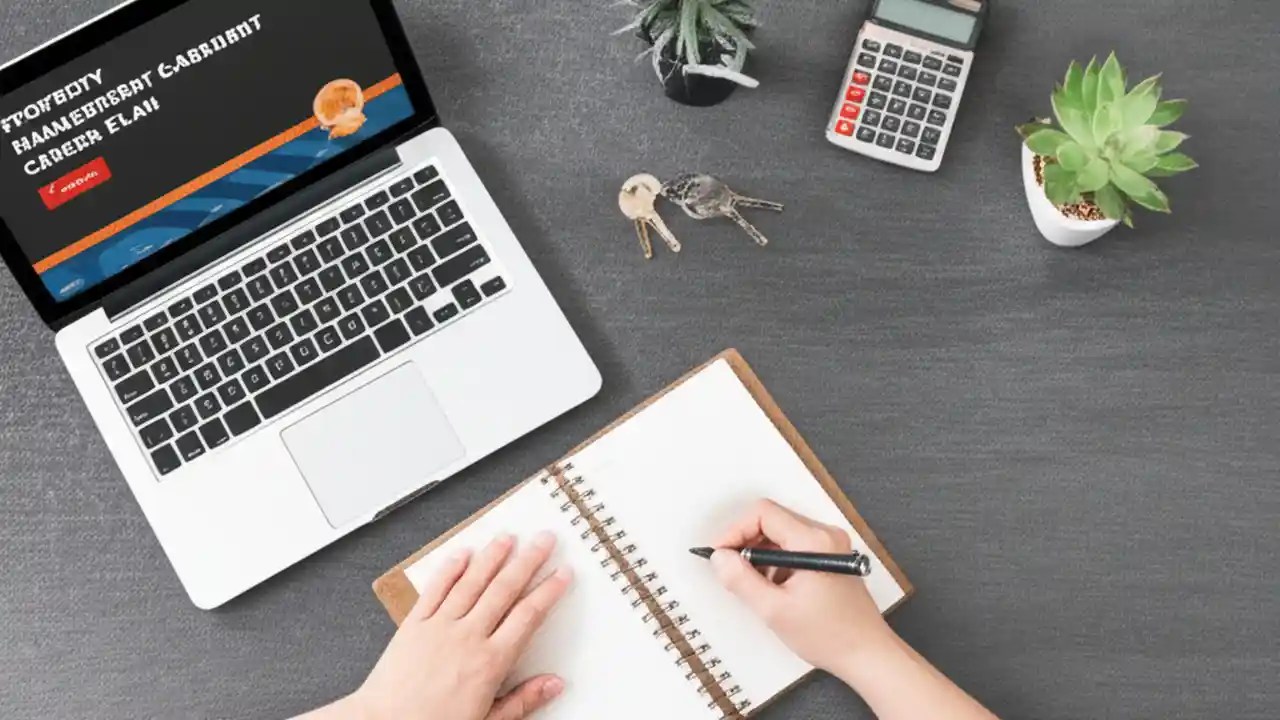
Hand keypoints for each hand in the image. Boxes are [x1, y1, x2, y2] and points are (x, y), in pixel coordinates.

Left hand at [346, 532, 573, 719]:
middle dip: (529, 561)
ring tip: (508, 538)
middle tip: (544, 540)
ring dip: (493, 557)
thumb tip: (553, 685)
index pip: (528, 616)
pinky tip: (462, 554)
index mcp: (490, 663)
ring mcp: (439, 627)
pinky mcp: (414, 625)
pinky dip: (450, 569)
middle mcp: (467, 637)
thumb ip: (523, 701)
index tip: (561, 574)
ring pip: (472, 582)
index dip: (549, 591)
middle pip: (505, 590)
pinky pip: (435, 589)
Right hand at [709, 499, 892, 675]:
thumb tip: (720, 558)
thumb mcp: (775, 610)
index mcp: (814, 541)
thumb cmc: (830, 636)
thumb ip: (741, 580)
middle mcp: (825, 535)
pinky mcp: (830, 557)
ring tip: (760, 589)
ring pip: (781, 535)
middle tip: (734, 573)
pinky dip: (777, 564)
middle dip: (747, 544)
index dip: (735, 530)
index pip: (763, 513)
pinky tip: (777, 590)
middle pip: (772, 521)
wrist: (867, 654)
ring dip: (762, 556)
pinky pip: (794, 547)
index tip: (721, 554)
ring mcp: (830, 545)